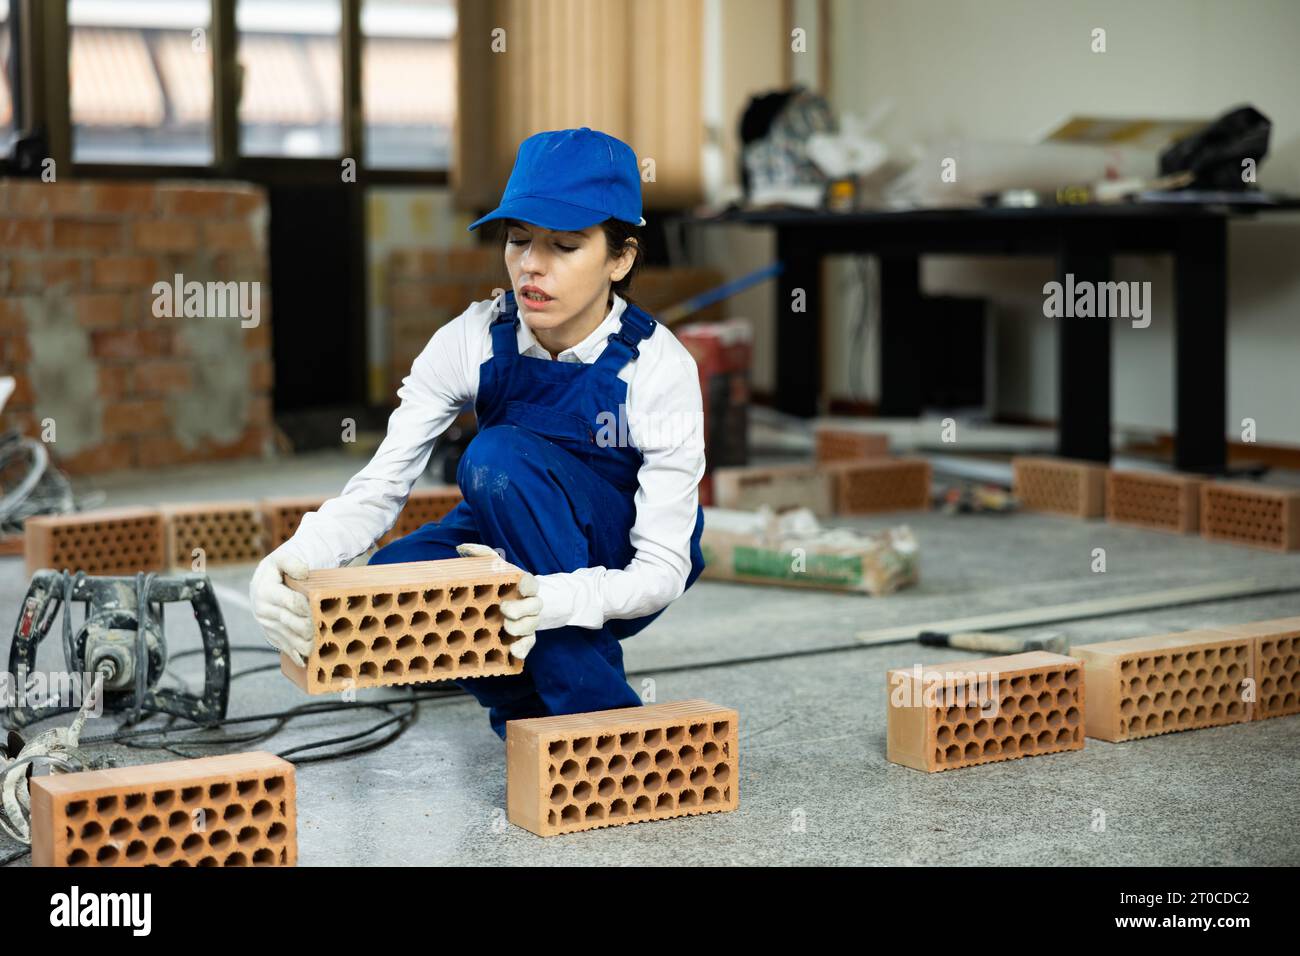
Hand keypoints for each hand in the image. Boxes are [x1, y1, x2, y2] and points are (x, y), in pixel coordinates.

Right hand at [250, 545, 313, 666]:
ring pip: (288, 638)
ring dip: (305, 644)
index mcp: (266, 591)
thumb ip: (291, 562)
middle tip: (326, 630)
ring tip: (320, 647)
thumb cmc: (276, 571)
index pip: (290, 601)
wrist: (260, 586)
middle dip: (310, 628)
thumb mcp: (281, 559)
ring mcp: (267, 625)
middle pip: (291, 622)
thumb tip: (303, 572)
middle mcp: (264, 610)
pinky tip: (306, 661)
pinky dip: (295, 654)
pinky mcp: (271, 635)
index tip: (321, 610)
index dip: (307, 607)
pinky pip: (284, 647)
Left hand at [456, 544, 539, 659]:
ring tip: (506, 628)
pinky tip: (513, 651)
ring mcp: (528, 621)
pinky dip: (523, 648)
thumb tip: (461, 548)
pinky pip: (529, 644)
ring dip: (520, 628)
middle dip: (521, 609)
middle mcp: (529, 604)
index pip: (531, 583)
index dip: (527, 584)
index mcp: (524, 586)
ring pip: (531, 626)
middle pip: (534, 606)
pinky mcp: (525, 637)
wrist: (516, 603)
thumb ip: (482, 555)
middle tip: (504, 609)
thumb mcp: (495, 567)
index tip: (519, 584)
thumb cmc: (503, 584)